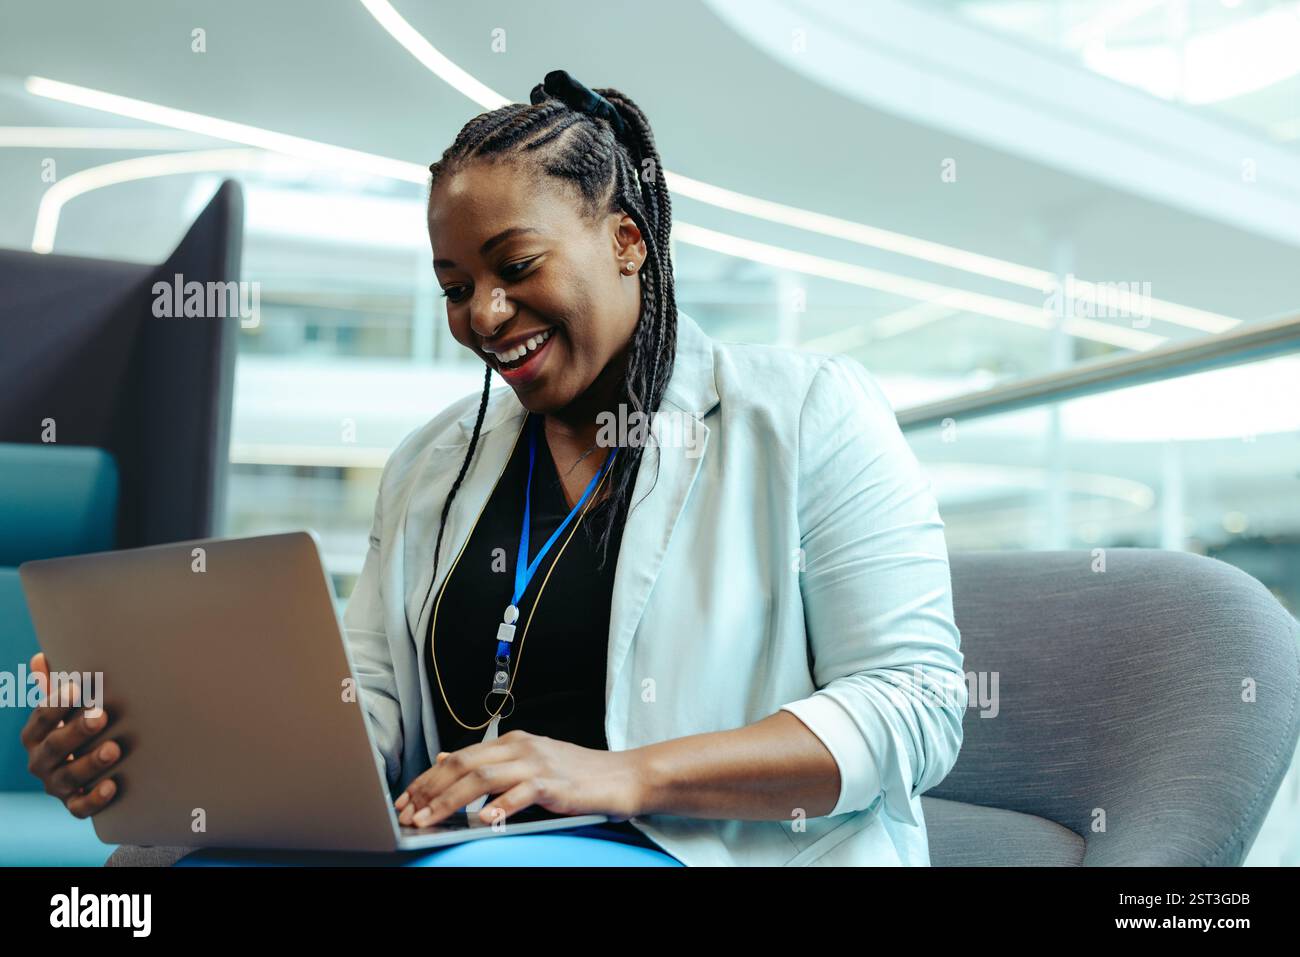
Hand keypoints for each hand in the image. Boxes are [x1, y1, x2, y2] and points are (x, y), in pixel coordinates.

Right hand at [20, 653, 120, 817]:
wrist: (82, 771)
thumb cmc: (74, 729)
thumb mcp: (64, 709)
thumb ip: (54, 686)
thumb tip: (41, 657)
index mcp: (35, 735)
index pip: (41, 718)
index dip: (57, 704)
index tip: (76, 688)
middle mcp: (40, 762)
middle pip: (55, 747)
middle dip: (77, 731)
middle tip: (101, 716)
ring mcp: (55, 785)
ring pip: (69, 777)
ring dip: (91, 763)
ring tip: (114, 749)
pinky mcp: (72, 804)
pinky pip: (79, 808)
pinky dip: (94, 799)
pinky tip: (112, 786)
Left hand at [393, 729, 644, 828]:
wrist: (620, 777)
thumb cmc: (575, 774)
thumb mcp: (527, 761)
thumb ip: (489, 760)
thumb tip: (446, 757)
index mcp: (512, 741)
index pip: (459, 756)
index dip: (427, 778)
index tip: (406, 799)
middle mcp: (521, 747)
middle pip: (463, 764)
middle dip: (429, 790)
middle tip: (408, 812)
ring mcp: (537, 763)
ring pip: (482, 777)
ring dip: (450, 800)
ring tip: (429, 819)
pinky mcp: (554, 784)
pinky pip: (521, 794)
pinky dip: (499, 806)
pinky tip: (483, 820)